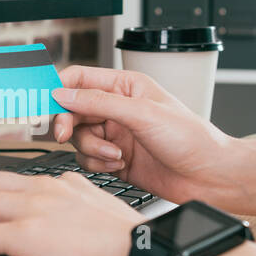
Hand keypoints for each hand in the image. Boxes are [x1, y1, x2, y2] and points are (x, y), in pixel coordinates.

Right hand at [50, 66, 236, 205]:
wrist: (210, 176)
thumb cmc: (191, 139)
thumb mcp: (142, 113)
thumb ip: (99, 102)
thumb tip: (63, 94)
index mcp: (126, 86)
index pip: (80, 79)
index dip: (58, 88)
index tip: (45, 103)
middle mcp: (119, 108)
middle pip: (73, 110)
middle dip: (68, 124)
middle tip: (64, 135)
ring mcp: (116, 134)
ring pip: (79, 138)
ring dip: (91, 148)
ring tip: (115, 154)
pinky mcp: (116, 159)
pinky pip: (89, 159)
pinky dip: (98, 163)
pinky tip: (119, 164)